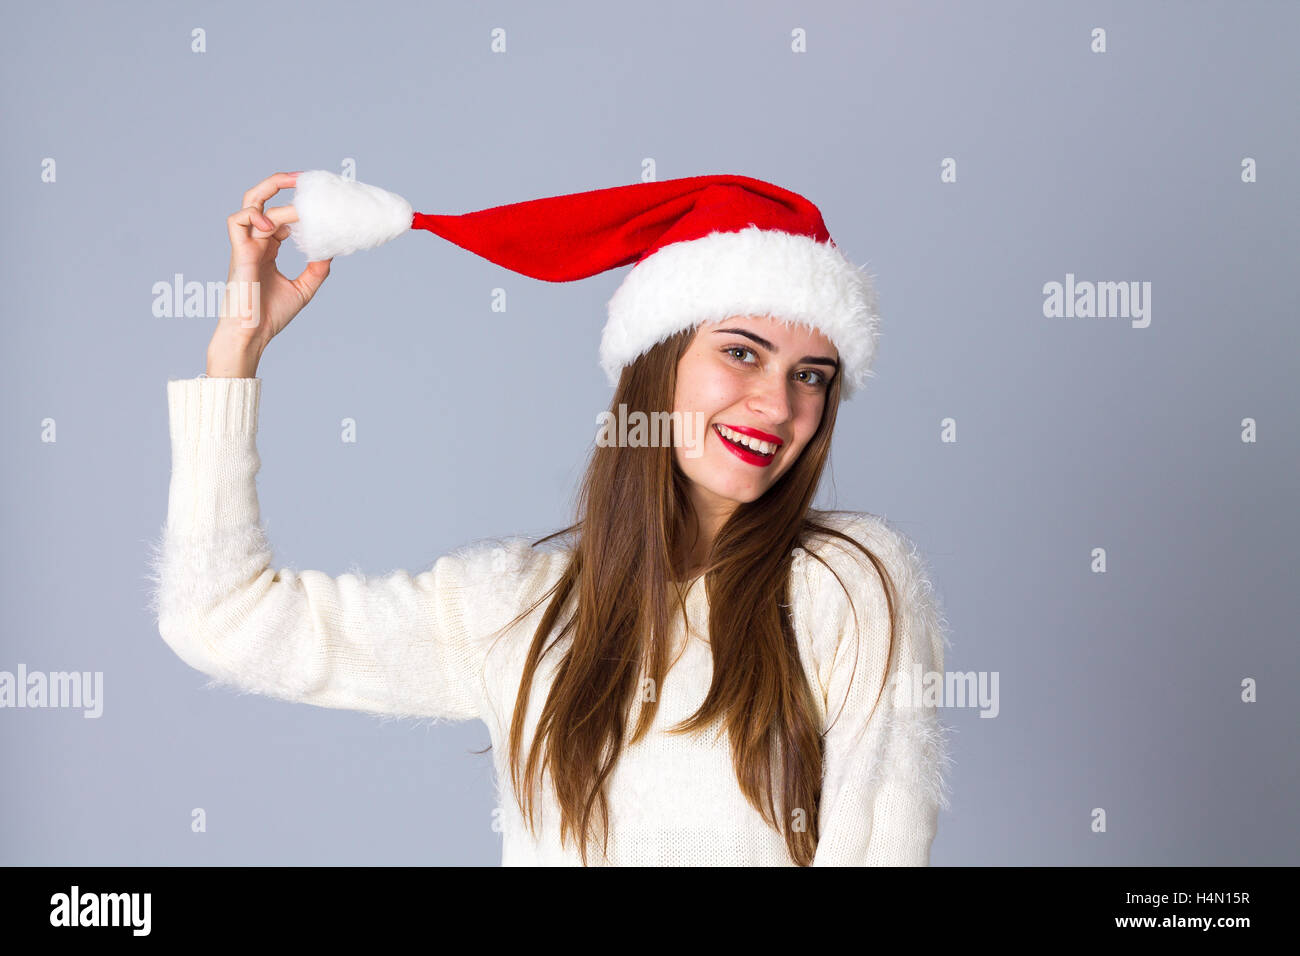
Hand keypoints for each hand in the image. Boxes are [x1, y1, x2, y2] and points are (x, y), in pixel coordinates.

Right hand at [207, 171, 332, 372]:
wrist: (252, 335)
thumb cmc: (270, 316)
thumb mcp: (303, 288)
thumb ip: (317, 269)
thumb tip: (332, 251)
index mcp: (266, 249)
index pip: (280, 216)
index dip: (296, 205)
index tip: (319, 200)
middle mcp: (255, 242)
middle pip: (261, 200)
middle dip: (280, 183)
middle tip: (304, 179)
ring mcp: (245, 246)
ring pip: (253, 204)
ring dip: (273, 194)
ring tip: (295, 189)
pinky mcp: (238, 253)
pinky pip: (237, 220)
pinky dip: (254, 214)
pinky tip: (272, 223)